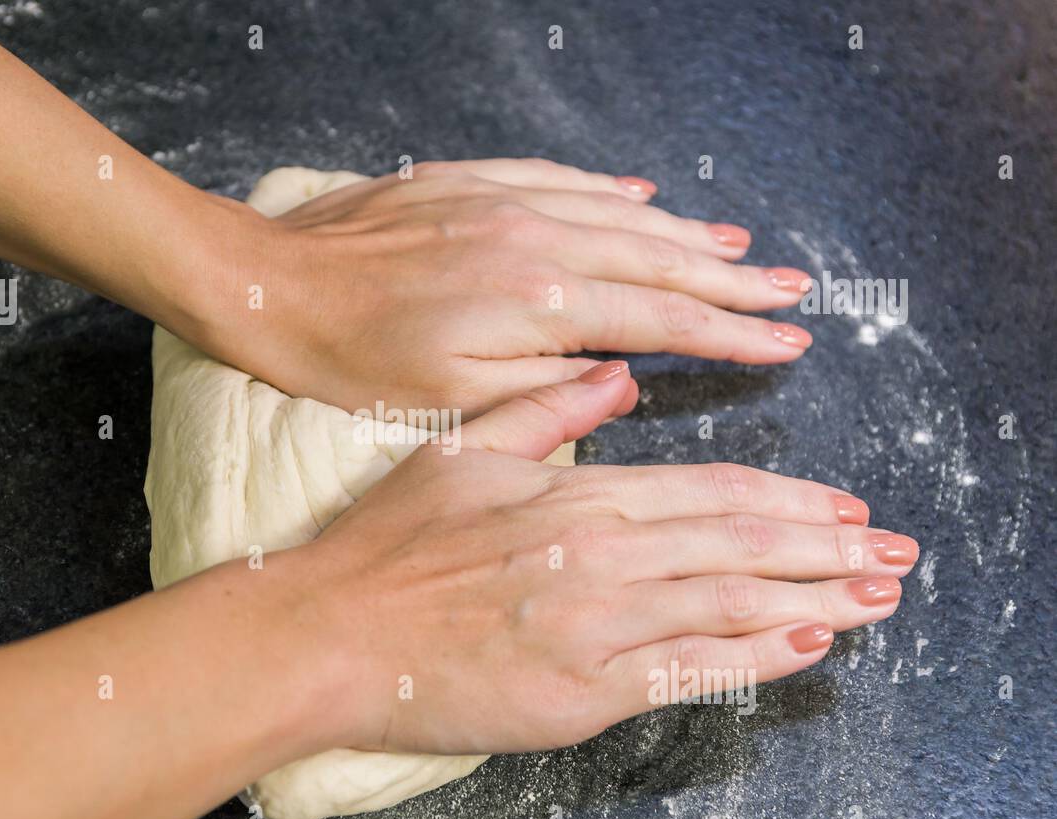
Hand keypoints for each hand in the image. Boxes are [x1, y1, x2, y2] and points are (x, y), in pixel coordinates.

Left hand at [190, 159, 814, 416]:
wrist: (269, 284)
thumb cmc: (350, 359)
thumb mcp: (450, 398)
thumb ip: (546, 383)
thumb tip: (621, 371)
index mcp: (537, 302)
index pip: (660, 318)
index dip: (729, 333)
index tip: (785, 342)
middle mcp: (535, 239)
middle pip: (657, 259)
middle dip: (732, 279)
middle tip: (791, 291)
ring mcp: (505, 202)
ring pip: (620, 216)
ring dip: (686, 234)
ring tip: (741, 248)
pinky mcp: (472, 182)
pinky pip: (564, 180)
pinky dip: (614, 192)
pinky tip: (646, 196)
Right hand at [283, 363, 915, 754]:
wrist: (328, 632)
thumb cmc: (385, 545)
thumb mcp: (460, 450)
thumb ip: (546, 408)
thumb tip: (617, 378)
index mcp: (577, 493)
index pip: (713, 489)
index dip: (790, 499)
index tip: (841, 506)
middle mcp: (602, 553)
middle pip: (743, 542)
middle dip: (830, 546)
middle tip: (893, 549)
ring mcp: (598, 624)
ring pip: (734, 602)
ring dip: (818, 597)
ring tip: (878, 594)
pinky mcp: (583, 690)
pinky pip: (692, 673)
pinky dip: (756, 656)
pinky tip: (807, 644)